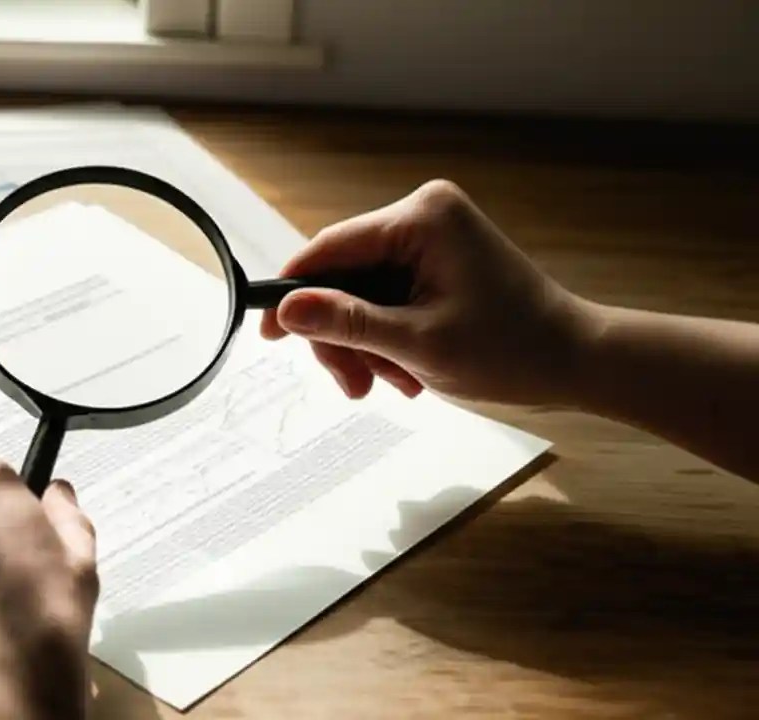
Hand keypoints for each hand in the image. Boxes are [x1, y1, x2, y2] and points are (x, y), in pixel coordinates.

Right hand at [261, 179, 596, 405]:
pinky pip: (387, 296)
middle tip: (355, 385)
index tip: (268, 335)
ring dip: (366, 344)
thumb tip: (287, 311)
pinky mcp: (438, 259)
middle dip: (343, 335)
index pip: (329, 248)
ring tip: (393, 383)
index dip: (292, 293)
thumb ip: (348, 324)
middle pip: (343, 276)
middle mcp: (424, 214)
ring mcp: (432, 236)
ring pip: (361, 293)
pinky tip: (406, 369)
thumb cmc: (514, 349)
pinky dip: (387, 337)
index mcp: (421, 218)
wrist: (577, 361)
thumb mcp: (418, 343)